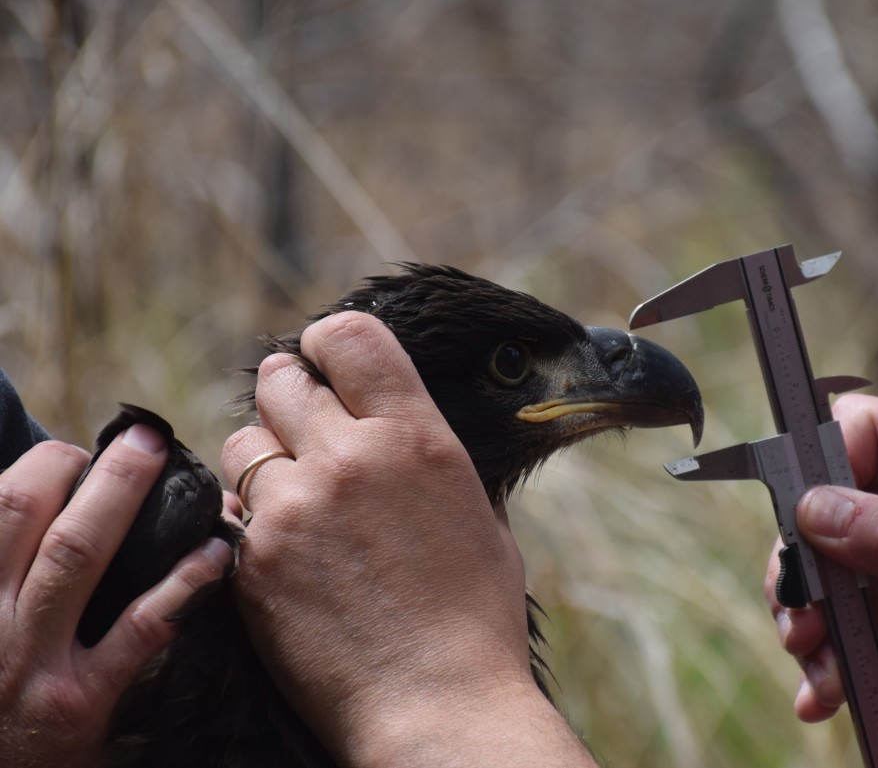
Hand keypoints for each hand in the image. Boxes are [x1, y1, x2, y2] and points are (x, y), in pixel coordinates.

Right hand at [0, 427, 234, 766]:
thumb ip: (12, 572)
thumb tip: (51, 509)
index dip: (41, 469)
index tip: (78, 454)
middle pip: (30, 515)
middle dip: (89, 467)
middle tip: (145, 437)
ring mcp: (32, 663)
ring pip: (79, 556)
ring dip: (128, 499)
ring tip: (173, 464)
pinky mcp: (80, 704)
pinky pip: (140, 627)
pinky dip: (182, 582)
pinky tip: (216, 551)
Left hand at [222, 312, 594, 766]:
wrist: (436, 704)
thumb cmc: (476, 615)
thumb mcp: (483, 516)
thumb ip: (438, 457)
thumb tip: (416, 427)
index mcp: (416, 437)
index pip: (346, 336)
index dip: (328, 342)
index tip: (328, 365)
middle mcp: (350, 458)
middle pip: (280, 379)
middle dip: (290, 395)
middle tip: (306, 428)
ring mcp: (293, 509)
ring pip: (244, 440)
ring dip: (266, 456)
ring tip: (297, 495)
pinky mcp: (253, 562)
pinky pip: (231, 509)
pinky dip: (252, 518)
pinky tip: (287, 547)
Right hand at [767, 394, 877, 766]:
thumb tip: (812, 506)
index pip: (867, 428)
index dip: (825, 455)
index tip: (803, 510)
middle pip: (819, 497)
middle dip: (800, 557)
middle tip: (801, 605)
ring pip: (809, 563)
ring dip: (801, 613)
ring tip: (813, 655)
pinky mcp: (871, 612)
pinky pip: (819, 618)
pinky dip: (815, 655)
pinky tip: (825, 693)